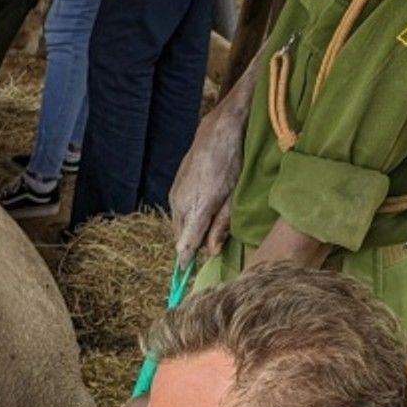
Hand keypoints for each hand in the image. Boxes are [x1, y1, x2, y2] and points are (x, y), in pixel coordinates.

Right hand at [169, 106, 245, 269]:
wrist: (217, 131)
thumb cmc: (232, 161)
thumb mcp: (233, 196)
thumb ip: (221, 225)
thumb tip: (212, 252)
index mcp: (197, 210)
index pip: (185, 247)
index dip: (186, 264)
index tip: (187, 275)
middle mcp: (180, 206)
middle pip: (180, 240)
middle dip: (193, 245)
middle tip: (211, 242)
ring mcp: (174, 198)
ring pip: (178, 227)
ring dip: (190, 231)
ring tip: (208, 224)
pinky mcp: (173, 191)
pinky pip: (178, 215)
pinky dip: (187, 219)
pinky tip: (201, 209)